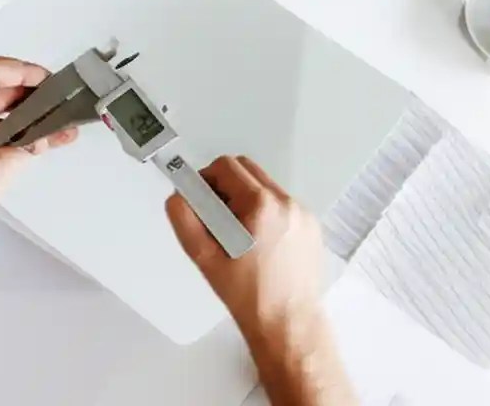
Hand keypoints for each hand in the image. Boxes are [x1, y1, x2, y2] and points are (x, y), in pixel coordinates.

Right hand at [165, 156, 323, 340]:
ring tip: (237, 235)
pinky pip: (282, 204)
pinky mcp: (311, 226)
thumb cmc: (248, 295)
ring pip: (265, 186)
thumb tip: (178, 196)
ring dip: (245, 198)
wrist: (288, 323)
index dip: (205, 178)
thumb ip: (186, 221)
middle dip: (225, 184)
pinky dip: (265, 212)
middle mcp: (286, 202)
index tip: (199, 200)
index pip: (226, 167)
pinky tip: (259, 243)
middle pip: (247, 169)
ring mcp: (303, 213)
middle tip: (214, 217)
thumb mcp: (205, 258)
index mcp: (261, 205)